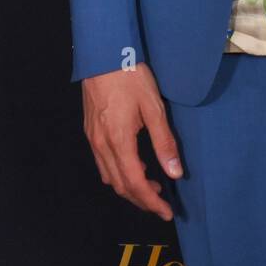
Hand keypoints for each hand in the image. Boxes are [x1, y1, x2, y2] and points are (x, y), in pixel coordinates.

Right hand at [81, 63, 182, 220]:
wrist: (103, 53)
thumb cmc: (130, 76)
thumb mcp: (154, 106)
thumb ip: (164, 141)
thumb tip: (175, 172)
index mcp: (119, 141)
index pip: (135, 184)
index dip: (151, 202)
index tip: (166, 212)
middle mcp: (102, 145)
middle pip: (121, 186)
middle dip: (142, 199)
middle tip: (162, 203)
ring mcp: (93, 139)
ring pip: (110, 177)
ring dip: (130, 187)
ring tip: (152, 184)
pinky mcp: (91, 131)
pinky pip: (103, 163)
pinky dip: (119, 173)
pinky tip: (134, 165)